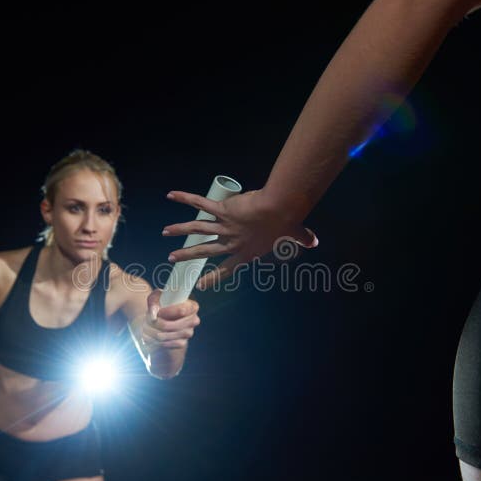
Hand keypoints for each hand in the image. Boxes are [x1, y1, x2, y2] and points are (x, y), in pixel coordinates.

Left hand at [142, 289, 200, 350]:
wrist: (160, 319)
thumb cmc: (160, 305)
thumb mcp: (156, 298)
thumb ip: (153, 300)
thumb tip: (153, 312)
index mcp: (192, 306)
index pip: (181, 310)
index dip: (167, 312)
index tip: (157, 312)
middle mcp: (194, 320)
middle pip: (175, 326)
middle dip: (159, 324)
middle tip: (149, 321)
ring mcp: (189, 333)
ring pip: (171, 336)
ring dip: (155, 333)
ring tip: (146, 328)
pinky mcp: (182, 343)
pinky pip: (170, 345)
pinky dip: (157, 342)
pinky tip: (150, 337)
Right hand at [163, 188, 317, 290]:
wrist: (279, 209)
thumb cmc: (286, 223)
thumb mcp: (295, 234)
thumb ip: (303, 238)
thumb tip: (314, 241)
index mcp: (246, 252)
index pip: (227, 268)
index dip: (213, 277)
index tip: (200, 284)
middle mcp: (232, 242)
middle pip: (205, 251)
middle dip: (187, 255)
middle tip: (173, 259)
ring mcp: (225, 227)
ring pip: (197, 229)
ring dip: (180, 230)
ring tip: (166, 232)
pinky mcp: (222, 210)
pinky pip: (200, 204)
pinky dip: (185, 198)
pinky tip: (172, 195)